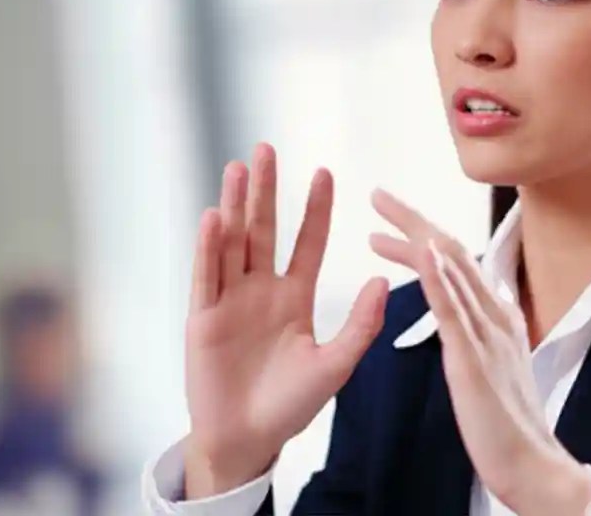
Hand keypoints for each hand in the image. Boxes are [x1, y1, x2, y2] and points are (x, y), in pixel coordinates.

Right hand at [183, 144, 388, 497]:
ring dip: (234, 205)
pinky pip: (207, 276)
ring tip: (238, 167)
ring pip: (232, 243)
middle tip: (266, 148)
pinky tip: (213, 216)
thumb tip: (386, 282)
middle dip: (266, 190)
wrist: (248, 441)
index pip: (306, 242)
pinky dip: (209, 247)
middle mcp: (261, 291)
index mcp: (294, 297)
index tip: (323, 172)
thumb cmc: (291, 405)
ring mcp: (230, 301)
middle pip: (263, 230)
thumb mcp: (335, 365)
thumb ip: (360, 324)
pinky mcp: (204, 319)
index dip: (314, 209)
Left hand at [369, 190, 590, 514]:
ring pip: (451, 271)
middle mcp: (495, 315)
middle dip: (413, 220)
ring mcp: (486, 334)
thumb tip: (478, 307)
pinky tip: (420, 254)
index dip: (426, 234)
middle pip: (452, 252)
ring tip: (381, 216)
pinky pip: (453, 310)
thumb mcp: (499, 365)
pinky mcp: (473, 359)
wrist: (533, 464)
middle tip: (378, 196)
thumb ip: (489, 332)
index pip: (459, 262)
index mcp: (499, 317)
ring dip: (414, 236)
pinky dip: (437, 277)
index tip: (396, 220)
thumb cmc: (510, 424)